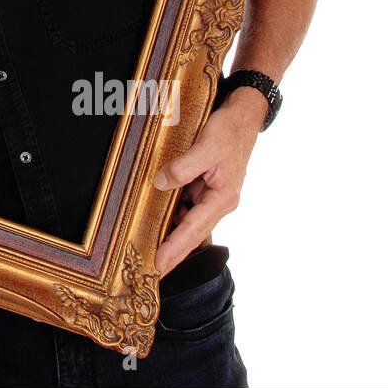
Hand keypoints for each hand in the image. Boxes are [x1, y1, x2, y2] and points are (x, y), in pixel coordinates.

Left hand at [151, 86, 265, 275]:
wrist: (242, 118)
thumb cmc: (229, 132)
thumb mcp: (207, 146)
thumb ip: (184, 167)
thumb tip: (161, 183)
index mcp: (222, 198)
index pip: (193, 230)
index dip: (175, 249)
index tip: (159, 266)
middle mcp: (216, 202)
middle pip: (189, 233)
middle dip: (171, 252)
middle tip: (150, 270)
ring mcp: (208, 196)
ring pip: (185, 220)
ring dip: (168, 233)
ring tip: (146, 248)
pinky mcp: (201, 187)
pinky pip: (183, 204)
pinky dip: (169, 212)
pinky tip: (152, 218)